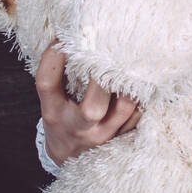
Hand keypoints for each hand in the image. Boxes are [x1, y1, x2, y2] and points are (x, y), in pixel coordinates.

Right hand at [36, 41, 141, 165]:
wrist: (68, 158)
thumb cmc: (61, 119)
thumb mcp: (51, 101)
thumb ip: (59, 74)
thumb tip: (75, 34)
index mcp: (53, 112)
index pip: (47, 83)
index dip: (54, 57)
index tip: (63, 35)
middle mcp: (77, 127)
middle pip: (93, 107)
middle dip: (104, 76)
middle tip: (111, 49)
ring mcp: (102, 137)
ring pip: (124, 109)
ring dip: (131, 83)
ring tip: (133, 59)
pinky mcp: (120, 140)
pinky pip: (138, 117)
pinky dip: (143, 97)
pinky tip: (144, 79)